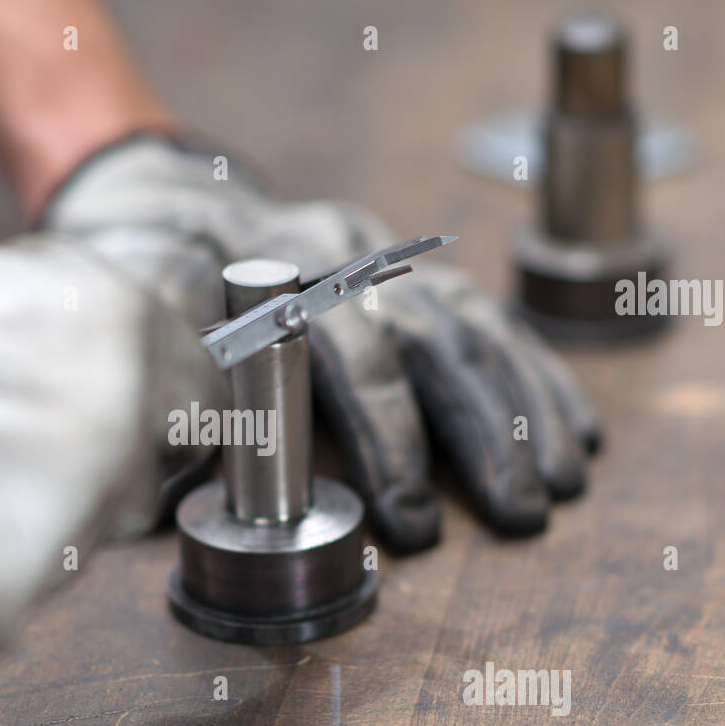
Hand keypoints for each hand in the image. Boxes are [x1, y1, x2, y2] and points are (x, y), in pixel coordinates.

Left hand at [45, 136, 600, 549]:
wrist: (172, 205)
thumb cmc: (153, 295)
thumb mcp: (147, 340)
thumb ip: (176, 411)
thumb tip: (199, 496)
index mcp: (274, 275)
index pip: (351, 358)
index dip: (389, 441)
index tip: (414, 521)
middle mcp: (344, 256)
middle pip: (434, 340)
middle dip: (486, 435)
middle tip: (522, 513)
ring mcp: (388, 258)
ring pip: (477, 328)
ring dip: (529, 412)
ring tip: (564, 484)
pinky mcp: (417, 272)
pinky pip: (494, 321)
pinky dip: (538, 378)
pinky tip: (577, 429)